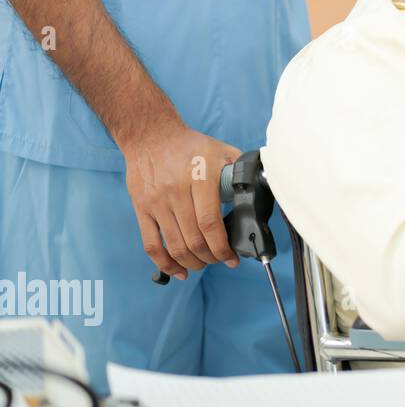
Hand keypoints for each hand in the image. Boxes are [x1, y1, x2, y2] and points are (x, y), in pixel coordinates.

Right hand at [120, 120, 242, 279]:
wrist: (150, 135)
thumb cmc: (189, 145)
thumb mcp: (221, 150)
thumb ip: (240, 170)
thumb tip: (260, 186)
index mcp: (200, 179)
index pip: (210, 223)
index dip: (222, 247)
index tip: (232, 258)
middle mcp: (176, 193)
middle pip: (194, 239)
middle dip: (211, 258)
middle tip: (220, 261)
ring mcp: (156, 203)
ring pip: (175, 246)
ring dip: (192, 263)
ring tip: (203, 264)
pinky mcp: (142, 209)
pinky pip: (151, 244)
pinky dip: (164, 263)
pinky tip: (177, 271)